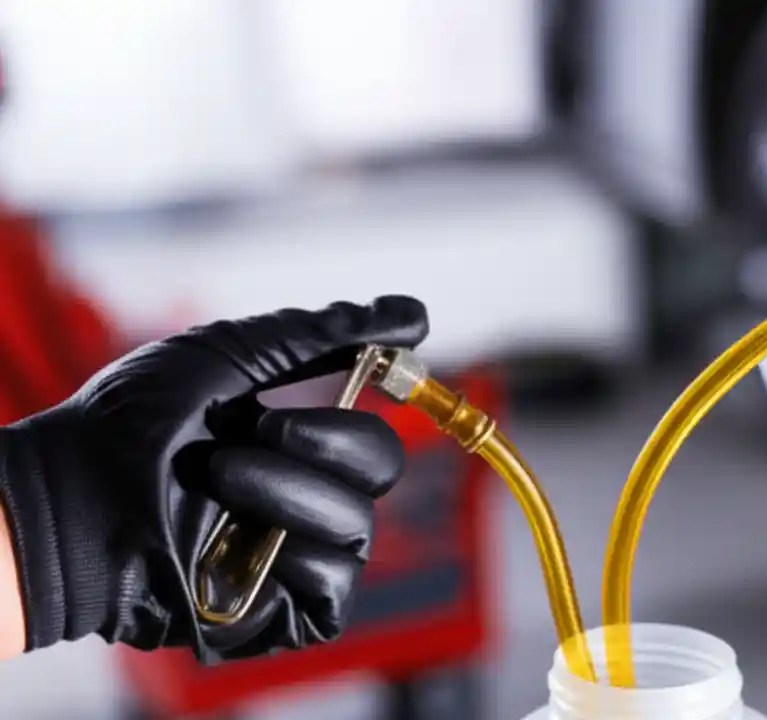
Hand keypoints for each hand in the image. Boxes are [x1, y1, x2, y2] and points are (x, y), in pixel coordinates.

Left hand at [0, 296, 427, 659]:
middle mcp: (307, 500)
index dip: (390, 390)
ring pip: (357, 522)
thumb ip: (318, 334)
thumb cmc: (127, 425)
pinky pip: (336, 580)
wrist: (66, 498)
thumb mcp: (225, 355)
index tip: (389, 361)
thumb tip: (413, 313)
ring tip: (216, 476)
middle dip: (327, 436)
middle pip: (384, 466)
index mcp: (298, 448)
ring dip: (285, 489)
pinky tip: (233, 537)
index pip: (376, 423)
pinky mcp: (286, 612)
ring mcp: (298, 556)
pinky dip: (292, 552)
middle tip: (255, 427)